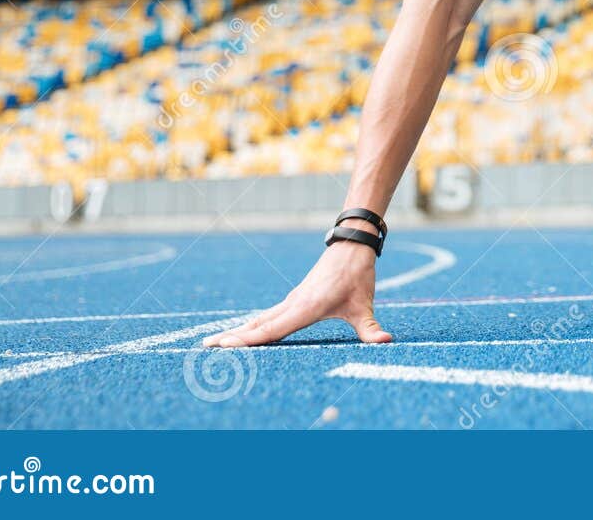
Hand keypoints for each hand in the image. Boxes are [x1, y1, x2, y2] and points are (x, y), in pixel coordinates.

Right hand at [202, 237, 392, 347]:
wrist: (352, 245)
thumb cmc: (357, 275)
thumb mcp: (365, 304)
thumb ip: (372, 328)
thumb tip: (387, 342)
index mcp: (306, 307)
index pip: (273, 329)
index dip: (249, 339)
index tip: (225, 345)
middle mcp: (293, 304)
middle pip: (257, 325)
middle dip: (232, 337)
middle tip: (205, 347)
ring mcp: (291, 301)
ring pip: (260, 320)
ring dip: (237, 331)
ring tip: (212, 343)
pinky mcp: (294, 300)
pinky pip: (267, 316)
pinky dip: (251, 326)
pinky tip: (241, 333)